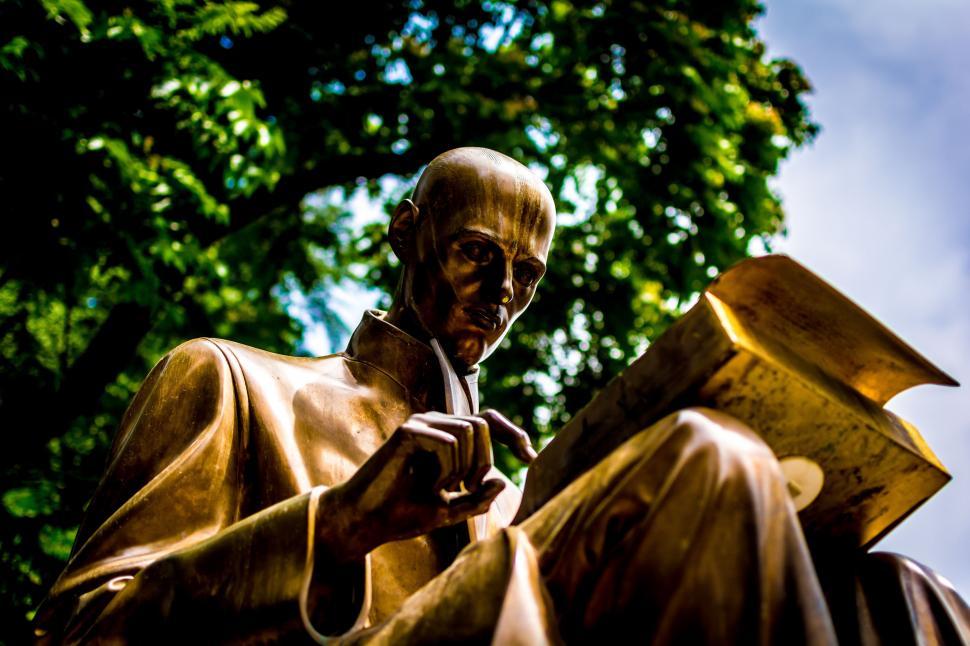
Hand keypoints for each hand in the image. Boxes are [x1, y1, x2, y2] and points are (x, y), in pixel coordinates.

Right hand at [332, 410, 535, 553]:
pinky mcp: (408, 432)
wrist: (366, 522)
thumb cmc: (403, 514)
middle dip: (485, 460)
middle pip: (483, 424)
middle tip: (469, 488)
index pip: (489, 421)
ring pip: (469, 431)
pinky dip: (447, 469)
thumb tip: (505, 482)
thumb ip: (477, 498)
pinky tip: (431, 486)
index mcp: (446, 437)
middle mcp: (435, 423)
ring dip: (465, 467)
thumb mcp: (450, 509)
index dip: (514, 434)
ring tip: (446, 489)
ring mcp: (420, 424)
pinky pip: (448, 442)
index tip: (531, 457)